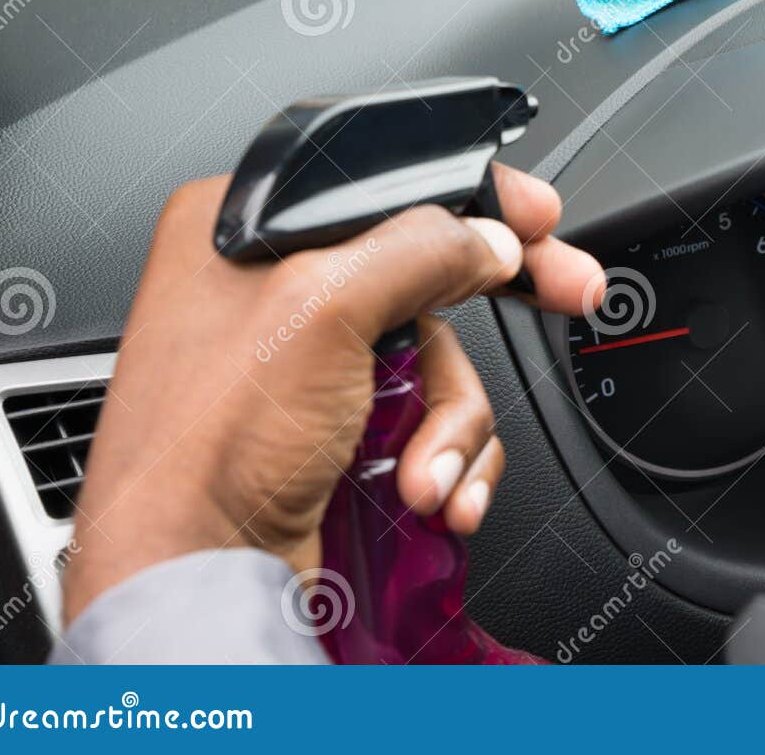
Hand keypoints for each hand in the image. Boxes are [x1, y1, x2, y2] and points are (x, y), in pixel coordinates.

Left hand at [62, 164, 603, 623]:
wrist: (192, 578)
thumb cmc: (205, 445)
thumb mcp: (322, 309)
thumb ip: (422, 250)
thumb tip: (490, 239)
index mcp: (246, 230)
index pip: (385, 186)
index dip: (474, 199)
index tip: (538, 217)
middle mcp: (276, 291)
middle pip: (429, 273)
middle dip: (498, 308)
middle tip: (572, 290)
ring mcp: (311, 368)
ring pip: (441, 359)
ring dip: (457, 422)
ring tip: (428, 471)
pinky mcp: (338, 432)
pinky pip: (432, 421)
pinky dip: (449, 461)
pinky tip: (434, 494)